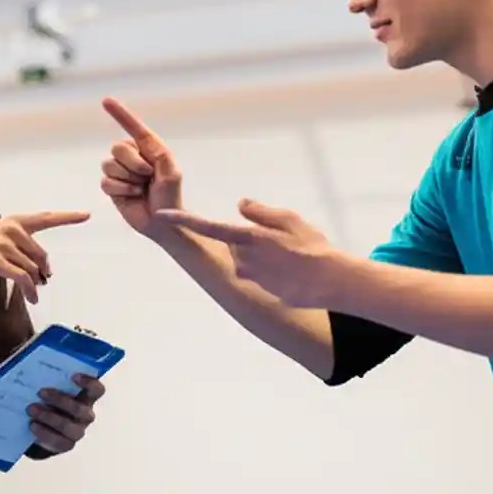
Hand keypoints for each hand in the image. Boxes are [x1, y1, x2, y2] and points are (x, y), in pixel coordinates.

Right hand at [0, 211, 90, 303]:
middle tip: (43, 280)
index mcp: (19, 221)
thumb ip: (32, 251)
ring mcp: (0, 243)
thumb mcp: (14, 243)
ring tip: (33, 291)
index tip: (87, 215)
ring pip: (31, 269)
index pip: (47, 218)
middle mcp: (10, 228)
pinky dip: (29, 290)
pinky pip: (21, 277)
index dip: (68, 217)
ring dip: (35, 284)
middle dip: (43, 271)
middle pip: (40, 255)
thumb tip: (47, 273)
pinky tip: (32, 298)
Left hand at [26, 374, 106, 454]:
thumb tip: (30, 358)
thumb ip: (48, 375)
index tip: (73, 376)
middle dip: (60, 400)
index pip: (97, 390)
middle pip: (81, 409)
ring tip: (31, 409)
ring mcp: (77, 432)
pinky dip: (45, 434)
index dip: (89, 383)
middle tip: (40, 392)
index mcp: (86, 397)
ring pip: (70, 428)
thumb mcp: (48, 385)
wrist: (38, 426)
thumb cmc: (46, 399)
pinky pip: (59, 443)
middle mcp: (86, 415)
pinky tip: (32, 426)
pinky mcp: (66, 445)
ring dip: (50, 418)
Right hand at [99, 97, 182, 237]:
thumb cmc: (171, 198)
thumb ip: (159, 154)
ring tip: (141, 188)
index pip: (134, 128)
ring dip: (127, 179)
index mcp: (149, 149)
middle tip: (147, 176)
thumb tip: (142, 140)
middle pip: (118, 148)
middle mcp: (133, 157)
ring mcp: (121, 171)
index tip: (106, 100)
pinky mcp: (112, 186)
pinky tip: (132, 196)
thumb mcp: (171, 173)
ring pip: (109, 164)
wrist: (162, 223)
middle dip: (132, 163)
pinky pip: (106, 181)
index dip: (120, 114)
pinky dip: (120, 189)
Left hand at [157, 198, 341, 307]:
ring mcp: (250, 276)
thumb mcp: (289, 218)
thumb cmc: (312, 247)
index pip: (208, 226)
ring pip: (246, 260)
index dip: (184, 220)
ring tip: (289, 257)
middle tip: (281, 241)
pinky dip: (270, 272)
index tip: (162, 215)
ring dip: (261, 257)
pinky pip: (258, 275)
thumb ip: (260, 211)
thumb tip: (241, 204)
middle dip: (249, 240)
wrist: (330, 281)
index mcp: (249, 237)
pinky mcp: (259, 289)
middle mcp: (243, 258)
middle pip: (235, 243)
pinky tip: (290, 273)